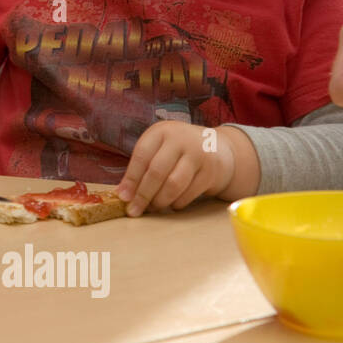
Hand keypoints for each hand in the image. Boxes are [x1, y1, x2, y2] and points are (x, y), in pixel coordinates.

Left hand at [115, 121, 235, 215]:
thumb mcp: (160, 150)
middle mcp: (180, 139)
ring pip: (173, 185)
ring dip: (160, 201)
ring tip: (153, 207)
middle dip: (143, 195)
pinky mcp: (211, 171)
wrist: (220, 148)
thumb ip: (142, 168)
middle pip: (156, 171)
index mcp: (161, 131)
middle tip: (134, 210)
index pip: (141, 156)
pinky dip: (177, 203)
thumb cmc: (179, 151)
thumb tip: (122, 195)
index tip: (123, 197)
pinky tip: (172, 204)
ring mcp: (199, 154)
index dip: (131, 178)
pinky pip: (189, 194)